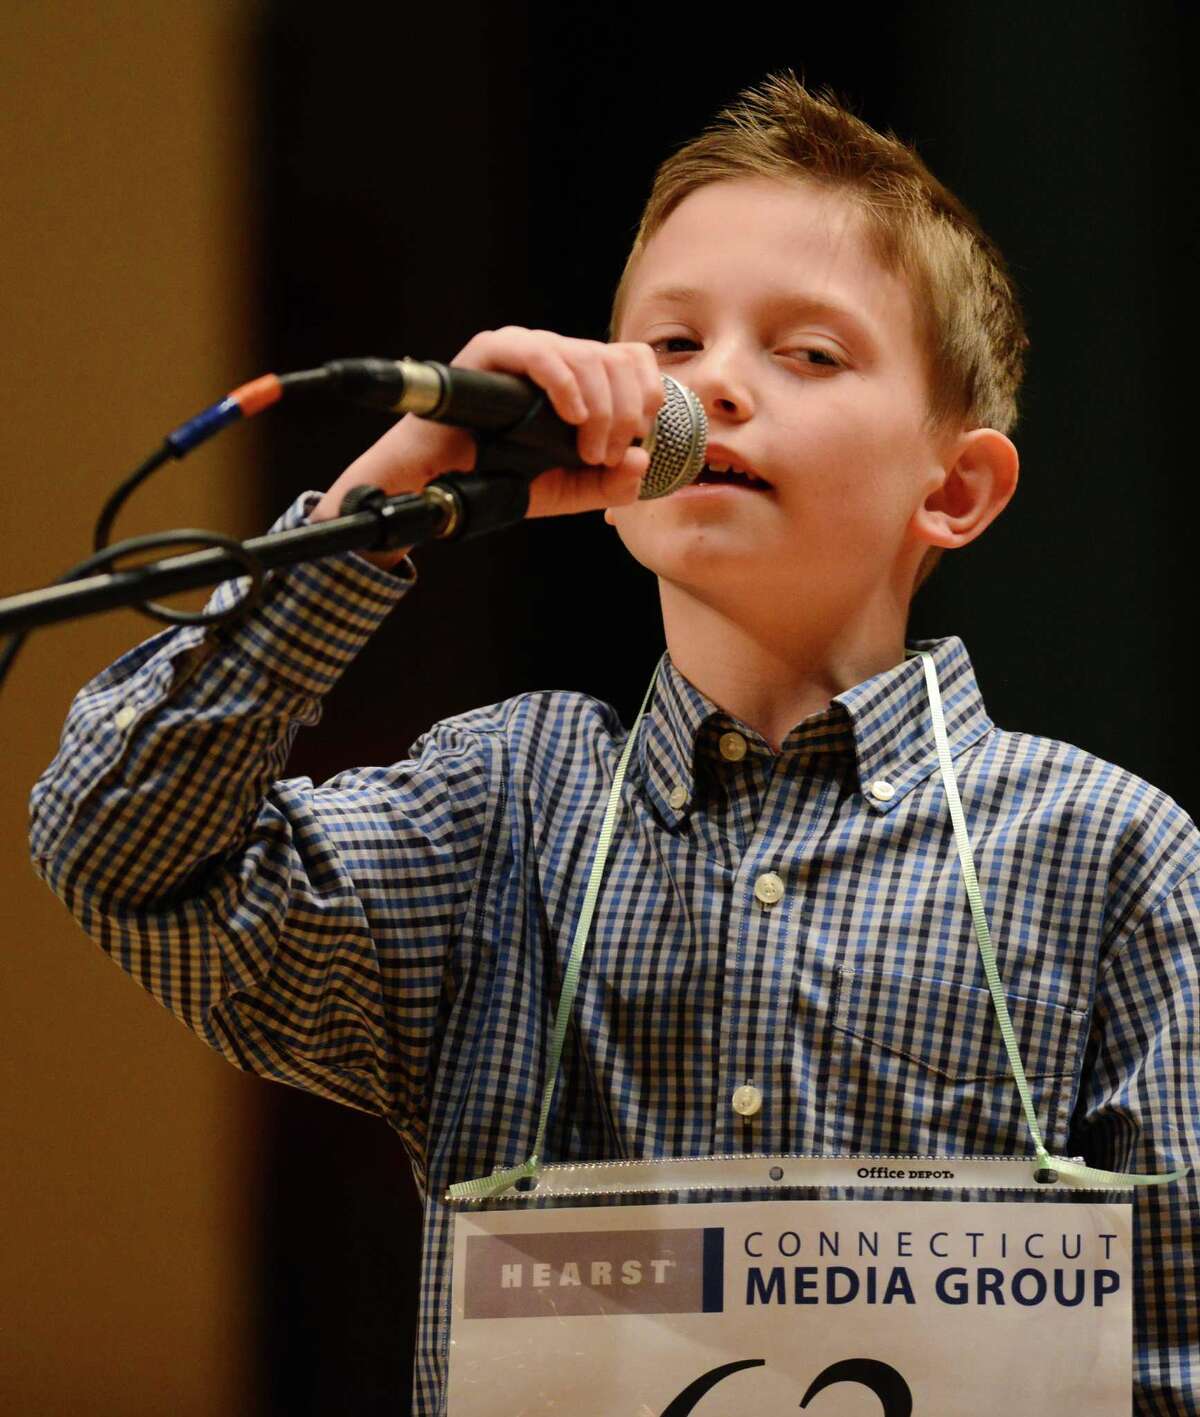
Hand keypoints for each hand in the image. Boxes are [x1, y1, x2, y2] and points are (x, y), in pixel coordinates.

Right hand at [309, 328, 664, 561]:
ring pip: (587, 356)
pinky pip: (537, 350)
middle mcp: (554, 358)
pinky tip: (572, 419)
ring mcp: (522, 351)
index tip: (637, 444)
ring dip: (601, 409)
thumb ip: (606, 485)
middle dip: (627, 412)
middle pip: (618, 359)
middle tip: (607, 456)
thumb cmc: (496, 480)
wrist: (435, 487)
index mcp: (576, 381)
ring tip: (587, 451)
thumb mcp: (565, 491)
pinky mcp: (489, 353)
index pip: (633, 361)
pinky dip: (565, 384)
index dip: (648, 397)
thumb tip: (641, 462)